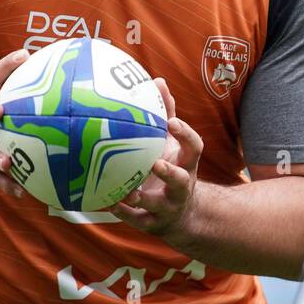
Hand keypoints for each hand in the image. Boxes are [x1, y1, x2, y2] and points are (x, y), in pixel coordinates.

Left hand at [107, 77, 202, 237]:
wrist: (180, 214)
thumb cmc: (170, 167)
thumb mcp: (171, 144)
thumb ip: (166, 114)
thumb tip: (158, 80)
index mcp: (186, 163)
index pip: (194, 148)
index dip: (185, 135)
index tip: (171, 122)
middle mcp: (181, 186)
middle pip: (181, 180)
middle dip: (170, 173)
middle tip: (154, 162)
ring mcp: (168, 206)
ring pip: (158, 204)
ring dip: (142, 196)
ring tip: (127, 190)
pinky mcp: (154, 223)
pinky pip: (139, 220)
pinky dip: (125, 213)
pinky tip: (109, 204)